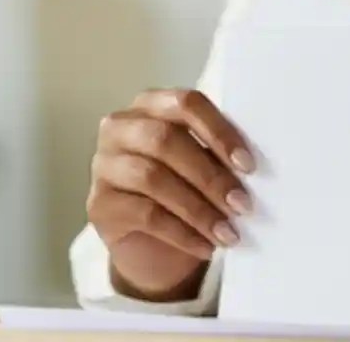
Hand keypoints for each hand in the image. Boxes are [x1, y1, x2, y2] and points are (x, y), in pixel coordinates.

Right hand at [87, 89, 256, 301]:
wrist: (152, 242)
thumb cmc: (185, 189)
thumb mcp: (202, 165)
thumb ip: (218, 154)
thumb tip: (250, 168)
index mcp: (151, 104)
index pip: (186, 103)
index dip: (219, 132)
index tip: (248, 165)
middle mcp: (120, 128)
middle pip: (166, 140)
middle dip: (210, 176)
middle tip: (242, 204)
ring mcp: (104, 165)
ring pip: (152, 178)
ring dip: (198, 209)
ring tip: (229, 232)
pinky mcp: (99, 205)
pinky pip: (145, 215)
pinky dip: (182, 233)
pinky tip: (206, 246)